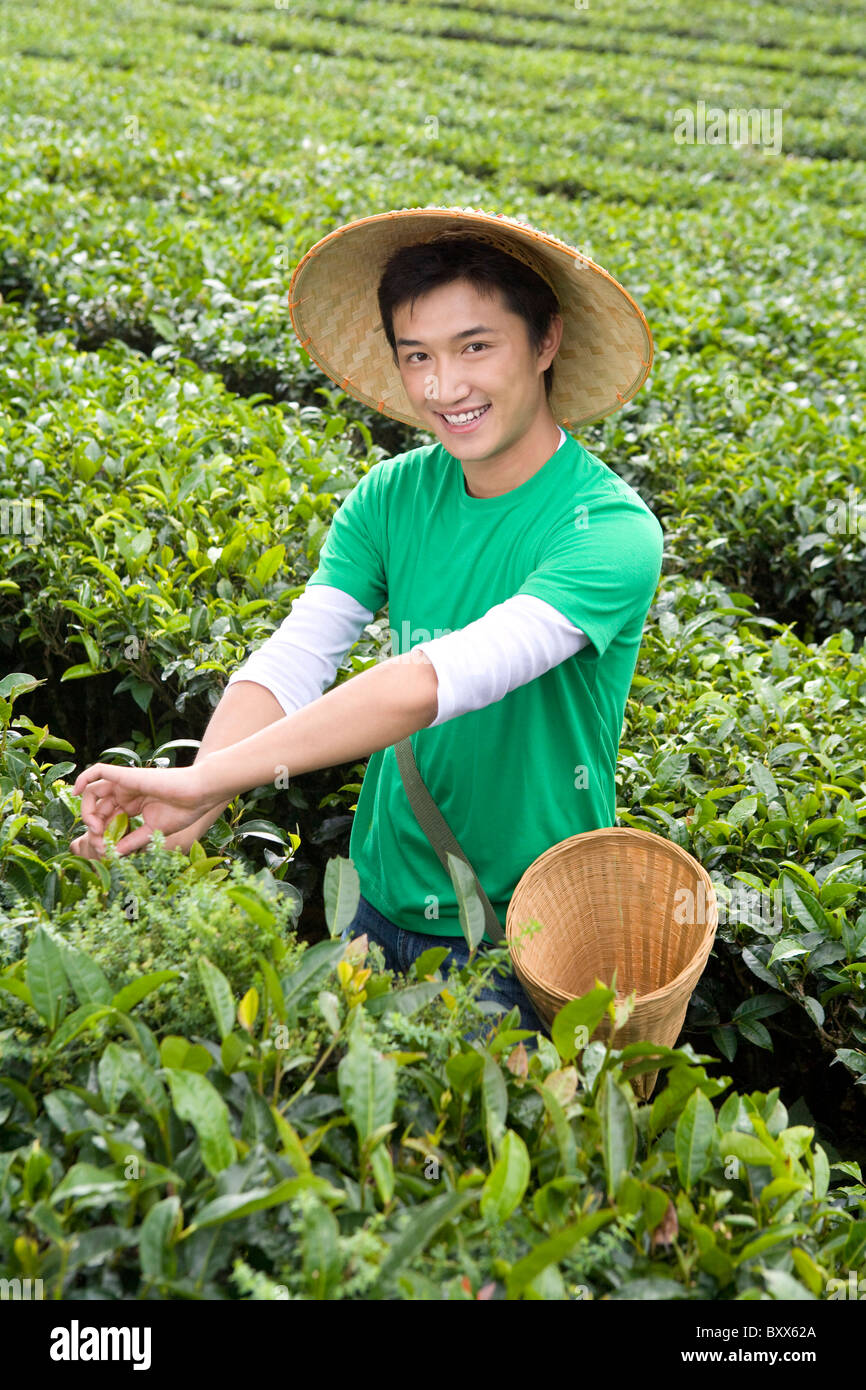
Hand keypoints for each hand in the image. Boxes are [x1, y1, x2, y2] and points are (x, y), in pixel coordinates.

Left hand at [71, 761, 217, 857]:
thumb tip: (111, 854)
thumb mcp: (152, 832)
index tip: (106, 848)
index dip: (102, 834)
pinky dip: (83, 778)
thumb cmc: (183, 811)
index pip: (107, 818)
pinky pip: (97, 771)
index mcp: (133, 805)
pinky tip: (75, 792)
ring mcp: (125, 783)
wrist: (198, 795)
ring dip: (86, 810)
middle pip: (96, 806)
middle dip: (92, 824)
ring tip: (95, 826)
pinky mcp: (125, 775)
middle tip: (99, 839)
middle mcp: (126, 793)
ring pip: (92, 791)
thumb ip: (131, 841)